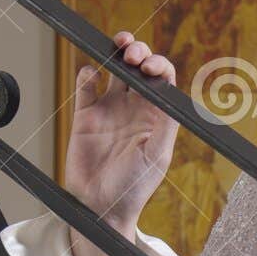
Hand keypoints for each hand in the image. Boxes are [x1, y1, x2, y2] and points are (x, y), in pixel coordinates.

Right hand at [64, 29, 178, 231]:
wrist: (100, 207)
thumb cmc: (134, 188)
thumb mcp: (157, 156)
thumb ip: (165, 123)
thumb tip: (171, 92)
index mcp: (156, 116)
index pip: (162, 79)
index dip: (157, 65)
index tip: (148, 67)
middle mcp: (134, 109)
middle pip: (138, 67)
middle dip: (138, 51)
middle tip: (131, 53)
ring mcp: (110, 110)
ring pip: (113, 69)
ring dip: (115, 52)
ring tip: (116, 47)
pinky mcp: (85, 116)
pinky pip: (86, 84)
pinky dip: (88, 72)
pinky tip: (91, 75)